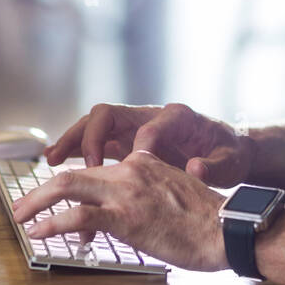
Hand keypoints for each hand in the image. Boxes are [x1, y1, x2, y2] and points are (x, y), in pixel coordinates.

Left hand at [11, 150, 229, 271]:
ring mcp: (126, 192)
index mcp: (143, 161)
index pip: (96, 167)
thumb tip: (125, 212)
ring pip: (67, 187)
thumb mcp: (173, 191)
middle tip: (23, 206)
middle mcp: (130, 170)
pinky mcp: (125, 216)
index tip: (55, 197)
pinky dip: (52, 223)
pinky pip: (78, 216)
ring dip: (37, 203)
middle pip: (73, 174)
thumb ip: (146, 193)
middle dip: (41, 191)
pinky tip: (39, 232)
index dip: (71, 184)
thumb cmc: (206, 219)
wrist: (226, 228)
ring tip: (22, 218)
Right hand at [45, 102, 254, 187]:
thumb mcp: (230, 161)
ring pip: (97, 129)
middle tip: (60, 159)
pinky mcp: (131, 144)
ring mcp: (137, 130)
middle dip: (82, 136)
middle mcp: (150, 117)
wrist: (234, 151)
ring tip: (50, 161)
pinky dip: (81, 154)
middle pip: (106, 116)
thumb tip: (194, 168)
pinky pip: (100, 144)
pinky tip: (63, 167)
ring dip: (73, 143)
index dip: (121, 142)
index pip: (141, 121)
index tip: (115, 167)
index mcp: (175, 116)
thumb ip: (213, 166)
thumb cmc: (231, 153)